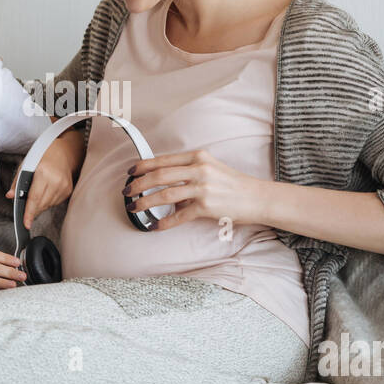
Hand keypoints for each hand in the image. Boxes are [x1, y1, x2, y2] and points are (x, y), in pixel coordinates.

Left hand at [6, 128, 81, 229]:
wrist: (65, 151)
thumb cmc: (43, 156)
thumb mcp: (27, 164)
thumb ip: (17, 182)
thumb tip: (10, 196)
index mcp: (43, 173)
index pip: (34, 198)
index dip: (29, 212)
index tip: (25, 223)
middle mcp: (55, 181)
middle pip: (41, 204)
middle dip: (32, 211)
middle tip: (26, 212)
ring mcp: (63, 186)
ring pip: (48, 205)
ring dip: (39, 205)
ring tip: (36, 195)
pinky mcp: (68, 190)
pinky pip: (54, 202)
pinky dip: (47, 201)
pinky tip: (46, 192)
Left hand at [124, 149, 264, 230]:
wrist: (257, 197)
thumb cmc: (233, 184)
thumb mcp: (211, 168)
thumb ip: (188, 172)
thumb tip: (164, 184)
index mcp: (198, 157)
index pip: (163, 160)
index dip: (143, 166)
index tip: (131, 172)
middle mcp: (199, 169)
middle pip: (159, 176)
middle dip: (138, 185)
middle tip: (127, 192)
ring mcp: (203, 188)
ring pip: (165, 195)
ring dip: (145, 203)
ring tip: (135, 208)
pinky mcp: (207, 206)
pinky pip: (179, 216)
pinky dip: (164, 222)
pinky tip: (155, 226)